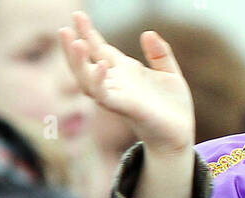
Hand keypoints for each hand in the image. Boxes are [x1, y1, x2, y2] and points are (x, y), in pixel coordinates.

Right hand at [60, 12, 193, 157]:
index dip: (88, 32)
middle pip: (85, 64)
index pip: (99, 48)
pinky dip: (100, 81)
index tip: (78, 14)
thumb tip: (147, 33)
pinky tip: (101, 65)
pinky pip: (106, 95)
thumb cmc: (173, 107)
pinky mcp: (126, 109)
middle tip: (64, 29)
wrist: (180, 135)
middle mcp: (116, 83)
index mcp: (123, 71)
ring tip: (75, 42)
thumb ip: (159, 53)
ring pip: (88, 81)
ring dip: (78, 63)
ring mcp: (118, 96)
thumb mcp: (169, 73)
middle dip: (73, 48)